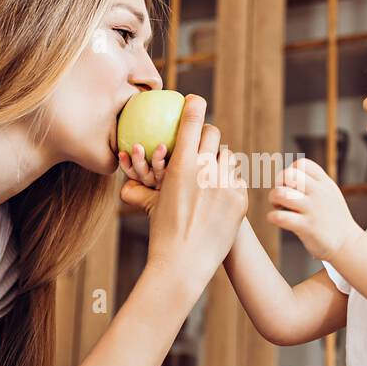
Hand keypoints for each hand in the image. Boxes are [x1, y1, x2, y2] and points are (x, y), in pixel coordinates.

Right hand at [120, 95, 247, 284]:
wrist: (183, 265)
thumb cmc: (163, 234)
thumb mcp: (153, 204)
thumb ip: (148, 184)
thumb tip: (126, 177)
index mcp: (181, 167)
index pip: (192, 122)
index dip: (195, 106)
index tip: (195, 100)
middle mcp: (206, 171)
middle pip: (214, 134)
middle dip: (207, 136)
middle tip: (203, 145)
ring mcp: (226, 185)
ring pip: (229, 157)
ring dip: (220, 161)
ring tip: (211, 175)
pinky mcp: (240, 200)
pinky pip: (238, 179)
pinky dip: (230, 184)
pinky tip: (220, 197)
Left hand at [266, 158, 361, 261]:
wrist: (347, 243)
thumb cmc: (334, 219)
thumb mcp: (330, 194)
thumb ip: (314, 183)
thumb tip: (288, 175)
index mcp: (325, 183)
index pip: (301, 164)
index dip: (290, 171)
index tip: (290, 184)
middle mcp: (319, 193)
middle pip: (289, 175)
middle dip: (278, 183)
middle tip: (281, 196)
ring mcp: (313, 210)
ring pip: (281, 193)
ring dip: (274, 199)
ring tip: (278, 207)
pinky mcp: (307, 227)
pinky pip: (280, 217)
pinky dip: (273, 217)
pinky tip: (277, 219)